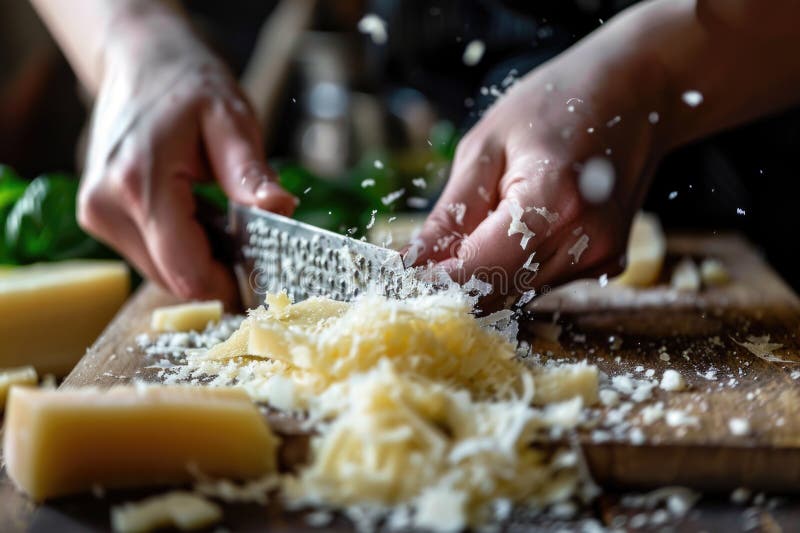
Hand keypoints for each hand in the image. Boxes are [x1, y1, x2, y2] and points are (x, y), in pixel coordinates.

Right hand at [77, 11, 295, 305]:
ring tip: (220, 219)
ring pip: (161, 272)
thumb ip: (252, 174)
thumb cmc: (189, 85)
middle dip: (218, 271)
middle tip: (250, 243)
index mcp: (139, 184)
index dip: (230, 286)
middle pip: (175, 279)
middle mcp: (106, 207)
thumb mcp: (232, 121)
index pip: (187, 272)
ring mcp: (96, 214)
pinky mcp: (97, 217)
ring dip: (198, 260)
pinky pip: (149, 256)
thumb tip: (282, 211)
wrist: (140, 61)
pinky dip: (179, 248)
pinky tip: (195, 216)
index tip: (263, 278)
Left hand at [412, 45, 666, 306]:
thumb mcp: (487, 146)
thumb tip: (412, 264)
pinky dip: (511, 268)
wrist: (637, 93)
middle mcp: (584, 242)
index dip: (433, 284)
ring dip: (481, 277)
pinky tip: (505, 235)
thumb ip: (451, 215)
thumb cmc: (558, 104)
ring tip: (463, 239)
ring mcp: (600, 258)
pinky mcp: (605, 264)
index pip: (478, 272)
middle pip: (497, 294)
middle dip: (451, 285)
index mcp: (553, 202)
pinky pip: (540, 281)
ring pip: (516, 293)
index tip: (398, 281)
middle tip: (418, 265)